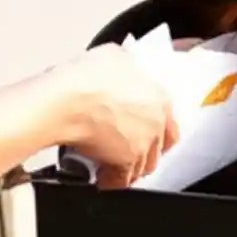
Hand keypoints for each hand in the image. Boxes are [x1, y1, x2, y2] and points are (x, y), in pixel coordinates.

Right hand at [51, 44, 179, 188]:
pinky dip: (111, 181)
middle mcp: (155, 123)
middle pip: (157, 149)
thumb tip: (124, 66)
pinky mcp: (123, 163)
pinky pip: (121, 181)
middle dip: (143, 152)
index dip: (156, 131)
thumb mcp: (113, 55)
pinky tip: (101, 178)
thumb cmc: (83, 78)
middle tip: (128, 152)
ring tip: (112, 166)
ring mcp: (142, 145)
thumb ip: (128, 66)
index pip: (170, 124)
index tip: (144, 135)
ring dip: (129, 168)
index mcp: (158, 97)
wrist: (66, 101)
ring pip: (141, 167)